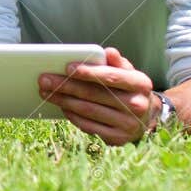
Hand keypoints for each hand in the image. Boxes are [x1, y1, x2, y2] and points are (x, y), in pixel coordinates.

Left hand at [39, 47, 155, 145]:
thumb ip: (117, 62)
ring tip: (46, 92)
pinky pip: (89, 126)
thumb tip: (109, 52)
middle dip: (66, 86)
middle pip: (94, 94)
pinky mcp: (117, 139)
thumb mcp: (128, 72)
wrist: (146, 117)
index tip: (67, 67)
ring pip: (88, 110)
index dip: (88, 72)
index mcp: (141, 84)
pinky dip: (72, 116)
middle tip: (44, 79)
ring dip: (64, 101)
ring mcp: (128, 124)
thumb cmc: (129, 88)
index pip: (111, 77)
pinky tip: (61, 106)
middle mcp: (137, 105)